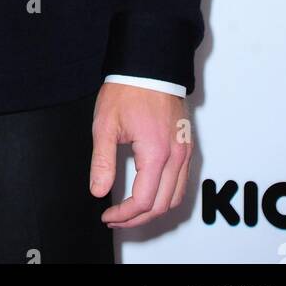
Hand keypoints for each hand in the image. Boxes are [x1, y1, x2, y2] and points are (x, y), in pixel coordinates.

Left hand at [89, 82, 192, 227]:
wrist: (149, 66)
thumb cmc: (128, 90)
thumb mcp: (106, 124)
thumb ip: (102, 161)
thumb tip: (99, 191)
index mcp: (156, 152)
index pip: (144, 201)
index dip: (124, 215)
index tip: (108, 215)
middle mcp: (177, 155)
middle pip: (162, 205)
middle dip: (137, 218)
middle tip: (116, 218)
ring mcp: (185, 151)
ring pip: (176, 197)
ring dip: (154, 210)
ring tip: (130, 210)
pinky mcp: (187, 146)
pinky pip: (182, 182)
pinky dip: (166, 195)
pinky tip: (148, 193)